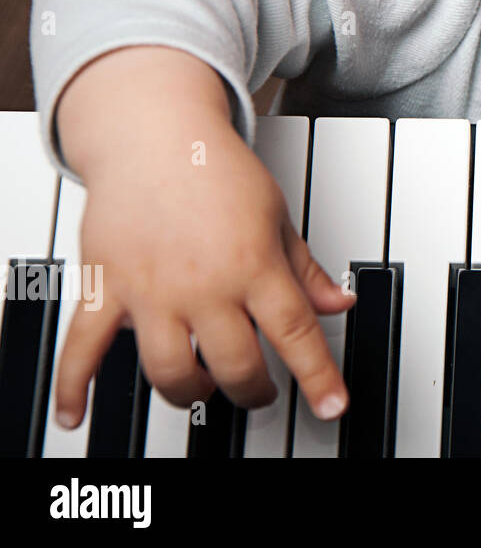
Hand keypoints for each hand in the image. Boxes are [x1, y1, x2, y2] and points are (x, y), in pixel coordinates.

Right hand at [54, 118, 356, 427]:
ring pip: (171, 370)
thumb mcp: (277, 216)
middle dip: (254, 390)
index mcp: (255, 264)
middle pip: (236, 366)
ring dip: (190, 392)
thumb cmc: (217, 169)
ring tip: (202, 385)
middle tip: (258, 389)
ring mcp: (153, 290)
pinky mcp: (105, 287)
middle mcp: (205, 283)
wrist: (155, 134)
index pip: (297, 332)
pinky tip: (73, 413)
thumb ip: (305, 269)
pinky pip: (84, 347)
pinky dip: (73, 385)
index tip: (333, 406)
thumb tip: (340, 302)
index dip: (320, 377)